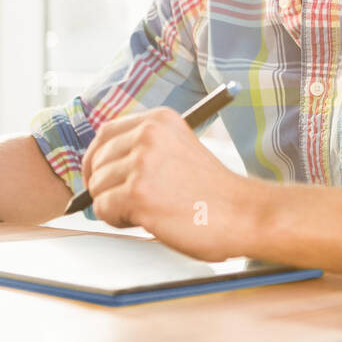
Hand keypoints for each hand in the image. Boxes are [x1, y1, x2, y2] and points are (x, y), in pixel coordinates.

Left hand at [81, 107, 254, 260]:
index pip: (106, 133)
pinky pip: (103, 208)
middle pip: (98, 161)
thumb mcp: (178, 150)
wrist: (244, 214)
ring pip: (98, 187)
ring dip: (114, 206)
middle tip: (129, 203)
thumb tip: (101, 166)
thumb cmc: (214, 193)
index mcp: (159, 120)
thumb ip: (144, 149)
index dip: (96, 158)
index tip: (97, 176)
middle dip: (105, 186)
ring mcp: (142, 163)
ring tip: (146, 212)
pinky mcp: (138, 193)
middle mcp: (148, 135)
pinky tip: (145, 221)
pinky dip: (117, 220)